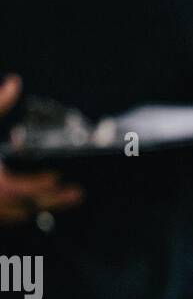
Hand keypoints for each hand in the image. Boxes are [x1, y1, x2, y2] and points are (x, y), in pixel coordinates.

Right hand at [0, 76, 83, 225]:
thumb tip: (15, 82)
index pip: (23, 188)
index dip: (43, 184)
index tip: (58, 177)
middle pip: (29, 205)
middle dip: (55, 200)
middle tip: (77, 193)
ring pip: (20, 214)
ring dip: (41, 206)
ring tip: (61, 197)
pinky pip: (8, 216)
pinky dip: (23, 210)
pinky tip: (36, 202)